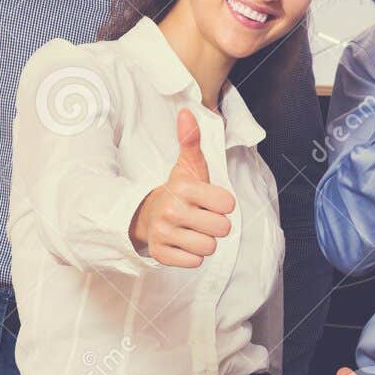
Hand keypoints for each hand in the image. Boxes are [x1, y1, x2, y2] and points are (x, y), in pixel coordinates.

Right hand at [129, 109, 235, 268]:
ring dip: (205, 241)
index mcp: (183, 188)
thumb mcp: (188, 167)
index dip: (223, 204)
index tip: (209, 201)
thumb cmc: (178, 192)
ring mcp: (164, 233)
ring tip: (193, 230)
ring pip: (209, 247)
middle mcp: (171, 210)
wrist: (147, 214)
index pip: (228, 204)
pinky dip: (192, 256)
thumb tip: (187, 112)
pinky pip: (194, 262)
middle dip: (216, 225)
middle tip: (201, 217)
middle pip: (222, 229)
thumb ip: (192, 142)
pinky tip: (183, 242)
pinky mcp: (160, 254)